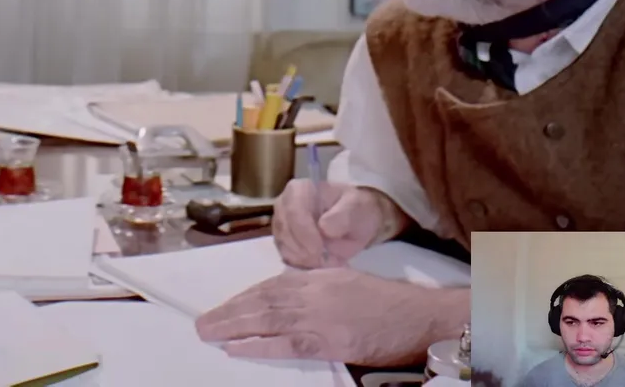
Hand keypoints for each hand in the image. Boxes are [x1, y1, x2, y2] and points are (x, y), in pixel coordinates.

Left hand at [195, 269, 466, 365]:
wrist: (421, 317)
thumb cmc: (389, 304)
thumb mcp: (348, 283)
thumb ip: (318, 288)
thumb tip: (288, 298)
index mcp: (320, 277)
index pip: (272, 284)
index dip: (245, 297)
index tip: (225, 307)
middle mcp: (316, 292)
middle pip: (263, 300)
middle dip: (230, 311)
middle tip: (203, 322)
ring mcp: (322, 315)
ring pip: (267, 318)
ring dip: (233, 325)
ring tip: (209, 332)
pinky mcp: (331, 340)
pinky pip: (287, 343)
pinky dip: (258, 344)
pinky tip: (237, 348)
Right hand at [272, 179, 403, 268]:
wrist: (356, 223)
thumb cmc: (356, 211)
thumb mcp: (357, 208)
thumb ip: (343, 215)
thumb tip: (324, 227)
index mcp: (299, 189)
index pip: (293, 211)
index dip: (304, 233)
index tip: (320, 250)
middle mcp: (284, 205)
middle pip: (285, 232)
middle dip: (305, 250)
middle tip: (327, 260)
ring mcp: (281, 224)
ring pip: (284, 247)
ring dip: (306, 259)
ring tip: (328, 261)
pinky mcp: (283, 243)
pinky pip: (287, 258)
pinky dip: (304, 265)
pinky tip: (320, 263)